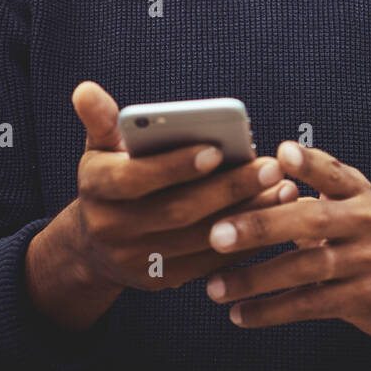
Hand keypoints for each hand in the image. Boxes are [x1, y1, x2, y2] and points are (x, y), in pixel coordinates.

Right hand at [70, 82, 298, 292]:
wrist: (93, 246)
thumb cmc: (110, 179)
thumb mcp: (99, 149)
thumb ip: (101, 120)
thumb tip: (86, 89)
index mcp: (97, 187)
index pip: (135, 178)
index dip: (176, 166)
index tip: (217, 150)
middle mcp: (112, 228)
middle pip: (177, 211)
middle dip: (228, 189)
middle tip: (272, 166)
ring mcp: (137, 260)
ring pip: (201, 239)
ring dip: (247, 215)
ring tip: (284, 188)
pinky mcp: (161, 281)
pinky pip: (210, 263)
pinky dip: (246, 241)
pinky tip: (274, 215)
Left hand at [204, 141, 370, 348]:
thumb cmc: (365, 236)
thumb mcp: (351, 202)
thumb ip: (314, 185)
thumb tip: (259, 168)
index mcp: (357, 192)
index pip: (332, 172)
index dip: (308, 163)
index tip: (280, 153)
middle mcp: (365, 222)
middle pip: (311, 221)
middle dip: (262, 226)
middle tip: (217, 233)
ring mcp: (366, 262)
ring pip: (305, 268)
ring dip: (255, 278)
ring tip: (215, 286)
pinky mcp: (361, 299)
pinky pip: (309, 305)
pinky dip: (271, 311)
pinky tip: (240, 314)